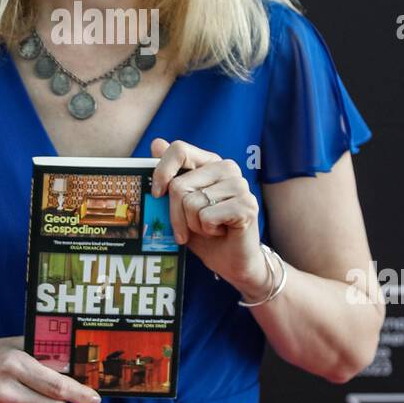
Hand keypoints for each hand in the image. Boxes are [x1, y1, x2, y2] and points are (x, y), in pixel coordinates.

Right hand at [0, 335, 101, 402]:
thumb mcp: (12, 346)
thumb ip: (42, 355)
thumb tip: (73, 366)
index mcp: (13, 364)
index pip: (56, 385)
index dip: (79, 393)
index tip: (94, 398)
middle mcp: (5, 391)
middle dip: (60, 402)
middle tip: (51, 392)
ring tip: (21, 394)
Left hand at [149, 138, 263, 286]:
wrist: (231, 261)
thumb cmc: (204, 231)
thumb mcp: (180, 204)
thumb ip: (170, 175)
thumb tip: (157, 142)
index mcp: (210, 162)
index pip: (179, 149)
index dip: (162, 171)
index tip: (157, 194)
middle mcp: (227, 167)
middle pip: (179, 185)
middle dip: (175, 214)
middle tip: (188, 228)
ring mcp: (240, 185)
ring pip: (191, 203)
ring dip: (193, 225)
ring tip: (209, 228)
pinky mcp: (247, 205)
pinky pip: (206, 216)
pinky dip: (207, 231)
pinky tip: (221, 231)